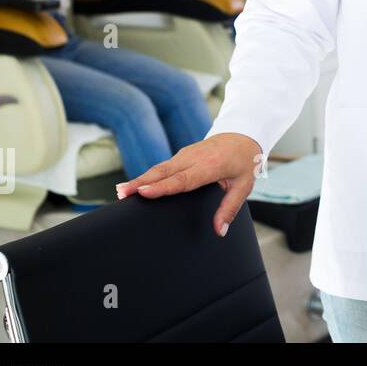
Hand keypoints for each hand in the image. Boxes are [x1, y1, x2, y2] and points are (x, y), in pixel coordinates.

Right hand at [116, 133, 263, 236]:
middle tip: (121, 193)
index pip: (183, 179)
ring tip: (121, 191)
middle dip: (141, 182)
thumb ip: (229, 209)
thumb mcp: (244, 186)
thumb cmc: (245, 161)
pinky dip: (148, 175)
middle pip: (164, 172)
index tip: (143, 191)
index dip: (162, 186)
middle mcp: (195, 157)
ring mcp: (186, 154)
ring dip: (140, 178)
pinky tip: (135, 185)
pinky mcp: (182, 155)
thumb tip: (219, 230)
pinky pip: (163, 166)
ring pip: (160, 168)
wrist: (244, 135)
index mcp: (210, 166)